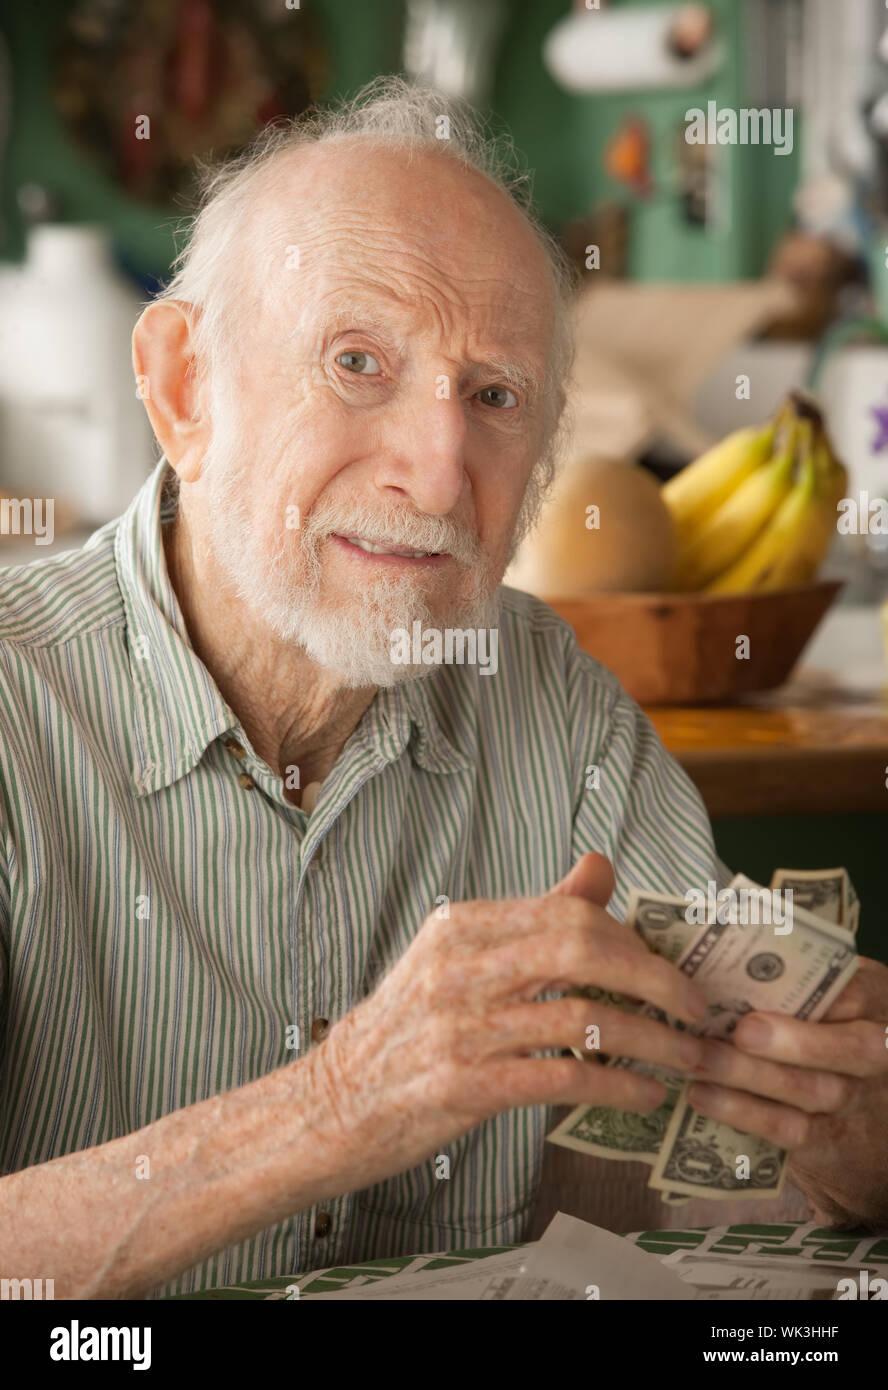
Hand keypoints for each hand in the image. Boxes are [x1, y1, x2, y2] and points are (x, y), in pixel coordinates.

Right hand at [312, 853, 706, 1196]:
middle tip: (697, 1008)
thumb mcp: (457, 959)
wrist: (332, 1104)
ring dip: (652, 1042)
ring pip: (582, 1018)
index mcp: (460, 927)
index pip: (568, 914)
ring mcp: (460, 1027)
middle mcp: (458, 968)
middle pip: (582, 951)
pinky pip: (563, 1077)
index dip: (632, 940)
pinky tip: (644, 1097)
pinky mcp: (464, 1085)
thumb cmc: (405, 1032)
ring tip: (687, 1059)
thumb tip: (599, 865)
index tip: (668, 968)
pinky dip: (617, 1087)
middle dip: (655, 979)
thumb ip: (534, 917)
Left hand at [687, 955, 887, 1227]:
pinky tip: (701, 1094)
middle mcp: (876, 1054)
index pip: (859, 995)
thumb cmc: (825, 1026)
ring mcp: (855, 1102)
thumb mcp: (830, 995)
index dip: (825, 994)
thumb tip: (727, 938)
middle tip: (742, 1030)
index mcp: (874, 1005)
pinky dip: (742, 1113)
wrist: (863, 1111)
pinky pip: (789, 1130)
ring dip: (751, 1076)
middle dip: (796, 1041)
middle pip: (850, 1050)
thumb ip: (799, 975)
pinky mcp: (827, 1141)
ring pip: (812, 1092)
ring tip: (700, 1058)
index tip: (775, 981)